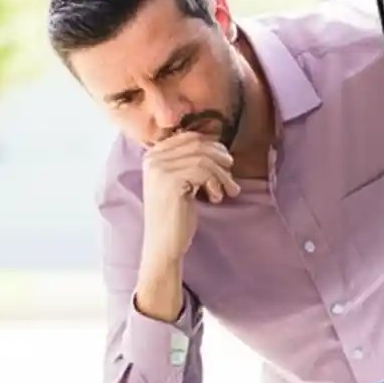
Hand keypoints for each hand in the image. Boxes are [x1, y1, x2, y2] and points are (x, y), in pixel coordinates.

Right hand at [140, 132, 239, 262]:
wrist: (163, 245)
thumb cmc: (175, 216)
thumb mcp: (180, 183)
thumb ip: (189, 162)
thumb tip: (216, 141)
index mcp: (152, 156)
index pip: (189, 137)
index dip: (212, 145)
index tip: (226, 162)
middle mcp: (152, 159)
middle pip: (198, 144)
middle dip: (220, 158)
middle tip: (231, 175)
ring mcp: (160, 169)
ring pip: (203, 158)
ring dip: (222, 174)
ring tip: (229, 190)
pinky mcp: (170, 180)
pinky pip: (204, 170)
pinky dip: (217, 183)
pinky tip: (216, 198)